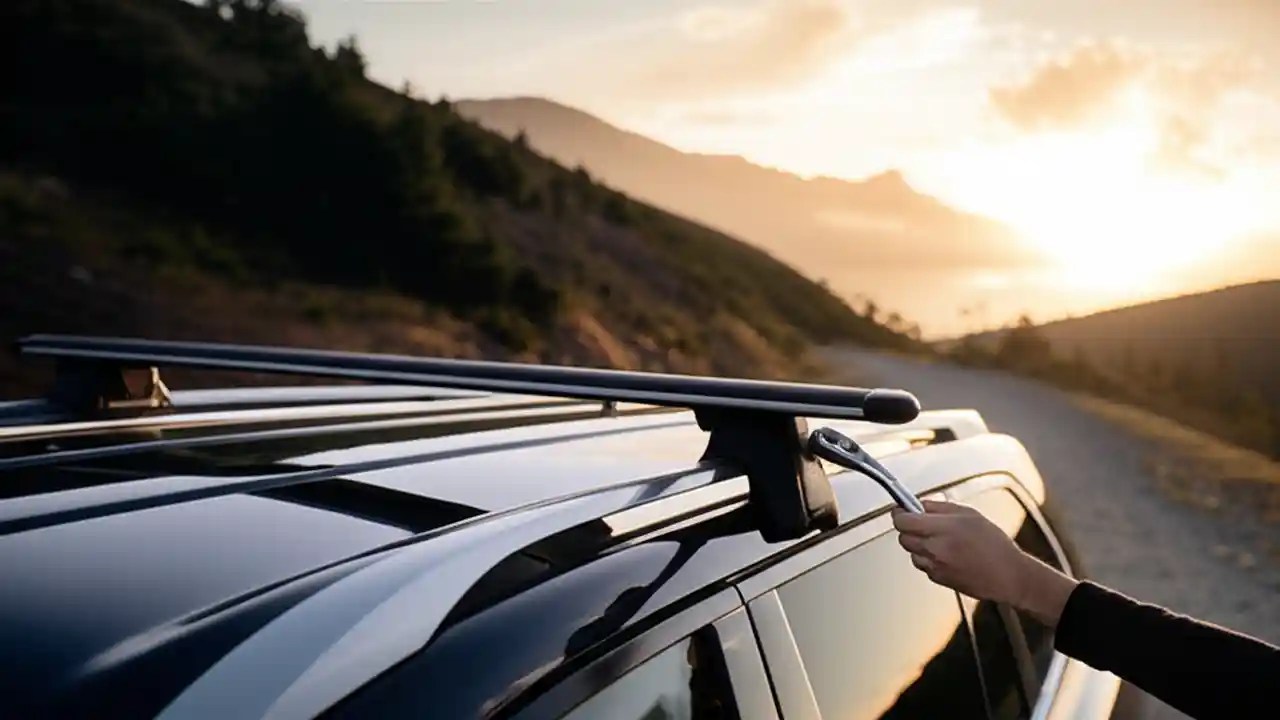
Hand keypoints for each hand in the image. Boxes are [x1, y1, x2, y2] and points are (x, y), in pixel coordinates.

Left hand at [892, 500, 1077, 625]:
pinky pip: (923, 565)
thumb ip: (940, 508)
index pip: (902, 521)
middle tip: (922, 523)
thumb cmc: (995, 545)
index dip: (900, 514)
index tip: (902, 509)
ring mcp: (934, 566)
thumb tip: (919, 505)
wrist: (1009, 576)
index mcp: (941, 529)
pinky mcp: (937, 579)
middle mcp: (934, 549)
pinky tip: (947, 555)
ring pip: (911, 552)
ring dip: (918, 545)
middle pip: (902, 537)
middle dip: (908, 529)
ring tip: (940, 541)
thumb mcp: (969, 514)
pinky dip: (928, 558)